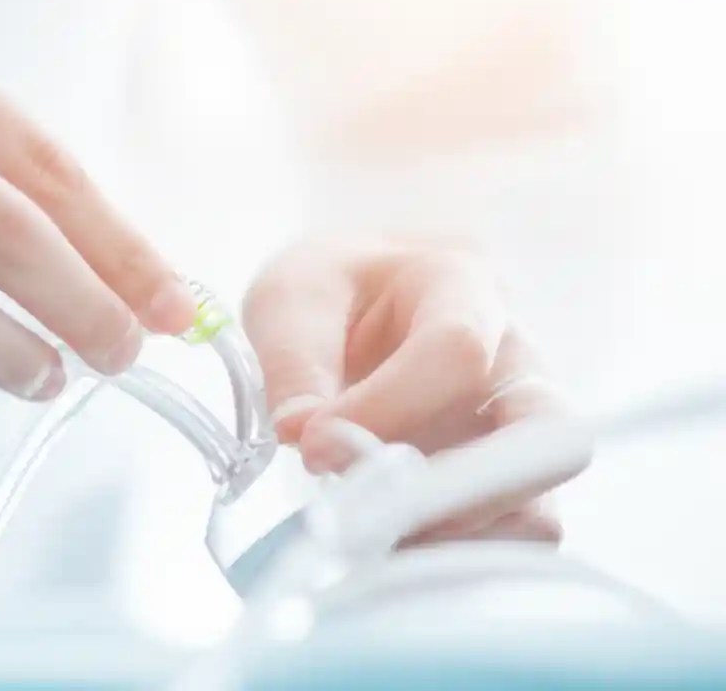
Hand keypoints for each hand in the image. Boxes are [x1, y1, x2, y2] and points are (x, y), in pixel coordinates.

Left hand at [243, 236, 573, 544]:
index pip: (457, 353)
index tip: (314, 442)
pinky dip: (451, 556)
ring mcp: (512, 427)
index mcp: (460, 285)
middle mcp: (511, 358)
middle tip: (374, 508)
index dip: (387, 409)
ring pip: (539, 503)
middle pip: (550, 437)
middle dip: (464, 490)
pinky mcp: (496, 479)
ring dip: (457, 537)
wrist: (349, 297)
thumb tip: (303, 436)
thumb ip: (294, 365)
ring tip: (371, 538)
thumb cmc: (326, 288)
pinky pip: (504, 535)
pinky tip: (383, 549)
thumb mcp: (290, 301)